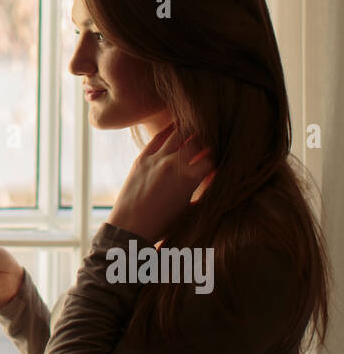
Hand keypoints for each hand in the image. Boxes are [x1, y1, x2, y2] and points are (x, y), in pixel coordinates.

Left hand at [108, 123, 214, 244]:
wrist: (131, 227)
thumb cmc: (163, 224)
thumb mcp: (190, 210)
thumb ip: (203, 192)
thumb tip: (213, 179)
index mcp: (189, 178)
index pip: (212, 158)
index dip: (219, 156)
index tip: (222, 155)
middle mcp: (174, 164)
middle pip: (198, 141)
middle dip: (208, 140)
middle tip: (213, 138)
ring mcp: (156, 159)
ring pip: (179, 134)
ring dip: (191, 130)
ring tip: (199, 128)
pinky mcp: (142, 158)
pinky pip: (158, 137)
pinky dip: (170, 130)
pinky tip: (177, 126)